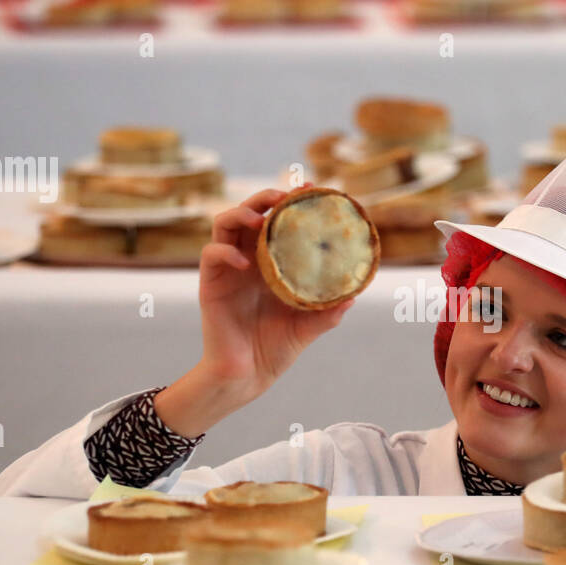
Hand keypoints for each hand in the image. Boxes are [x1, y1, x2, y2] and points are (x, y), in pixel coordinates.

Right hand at [155, 187, 355, 435]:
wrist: (247, 376)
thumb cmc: (276, 349)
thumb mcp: (309, 327)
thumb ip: (328, 311)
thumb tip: (354, 294)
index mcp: (271, 263)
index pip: (277, 221)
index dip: (290, 201)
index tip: (310, 188)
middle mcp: (248, 259)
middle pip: (250, 212)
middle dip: (265, 197)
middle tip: (284, 195)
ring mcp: (228, 269)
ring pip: (224, 223)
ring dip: (241, 212)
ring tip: (260, 218)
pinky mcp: (211, 284)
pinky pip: (212, 254)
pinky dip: (225, 251)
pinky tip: (244, 261)